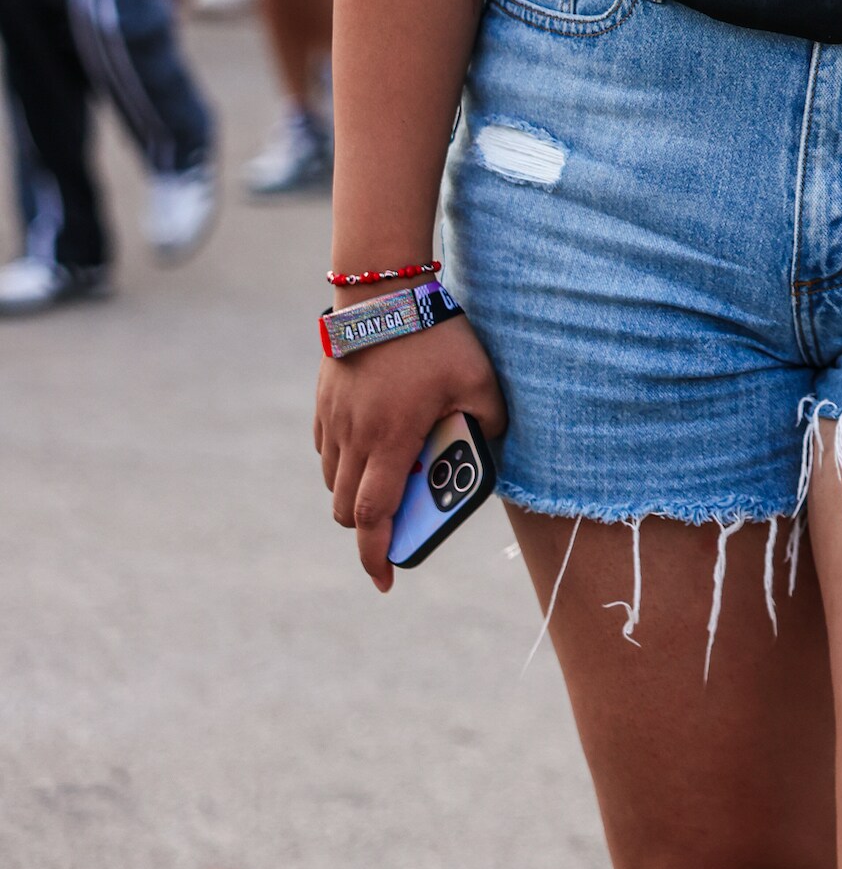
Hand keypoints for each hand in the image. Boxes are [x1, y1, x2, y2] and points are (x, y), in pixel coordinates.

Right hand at [315, 317, 507, 591]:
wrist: (382, 288)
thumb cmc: (434, 335)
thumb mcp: (479, 379)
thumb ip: (490, 421)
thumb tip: (489, 447)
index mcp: (390, 440)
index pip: (374, 517)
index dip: (376, 556)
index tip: (386, 580)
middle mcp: (354, 437)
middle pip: (346, 508)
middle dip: (368, 527)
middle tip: (397, 522)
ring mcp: (333, 419)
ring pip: (333, 480)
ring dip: (355, 492)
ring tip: (389, 476)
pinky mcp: (324, 401)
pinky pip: (327, 449)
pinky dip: (343, 462)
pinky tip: (372, 442)